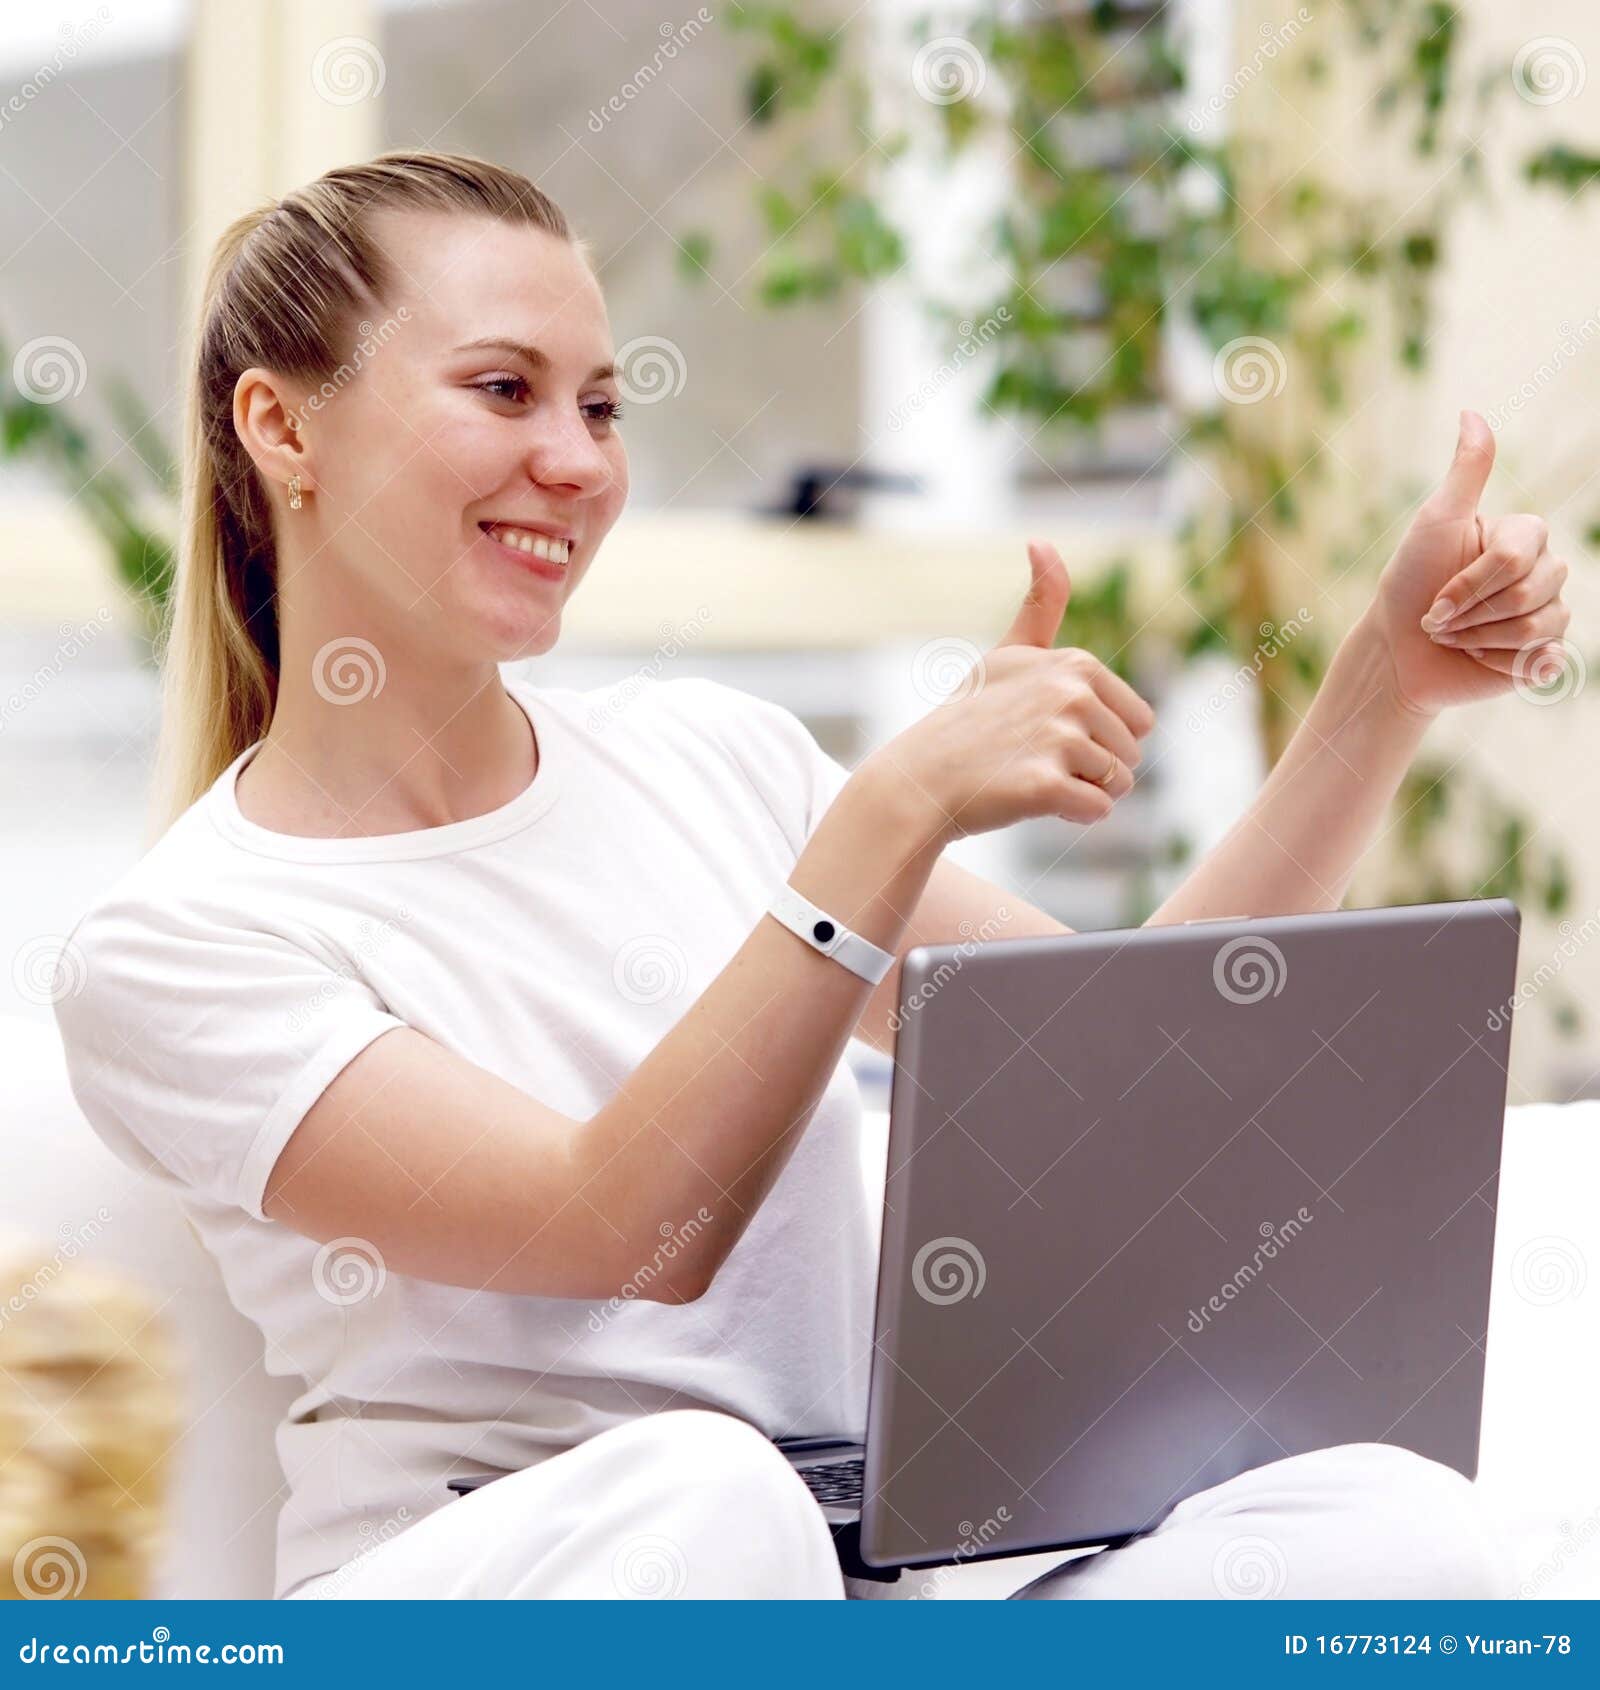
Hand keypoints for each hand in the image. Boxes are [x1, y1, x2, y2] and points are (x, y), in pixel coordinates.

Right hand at [867, 540, 1156, 845]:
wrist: (919, 778)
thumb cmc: (967, 721)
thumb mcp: (1008, 654)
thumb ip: (1040, 604)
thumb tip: (1041, 540)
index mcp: (1077, 664)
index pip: (1138, 721)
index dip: (1099, 738)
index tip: (1047, 732)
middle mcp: (1073, 693)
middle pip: (1131, 755)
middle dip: (1094, 769)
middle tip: (1035, 759)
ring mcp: (1059, 738)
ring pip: (1117, 786)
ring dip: (1082, 793)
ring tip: (1029, 777)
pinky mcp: (1045, 784)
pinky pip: (1096, 811)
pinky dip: (1070, 815)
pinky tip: (1029, 800)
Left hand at [1364, 410, 1573, 716]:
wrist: (1398, 650)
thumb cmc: (1411, 582)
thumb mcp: (1435, 522)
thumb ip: (1466, 472)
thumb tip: (1472, 412)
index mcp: (1526, 537)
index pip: (1515, 557)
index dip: (1469, 582)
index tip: (1435, 595)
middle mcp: (1545, 572)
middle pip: (1529, 592)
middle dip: (1469, 611)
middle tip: (1441, 618)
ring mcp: (1549, 614)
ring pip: (1536, 627)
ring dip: (1478, 637)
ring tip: (1455, 636)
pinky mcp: (1544, 657)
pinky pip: (1542, 660)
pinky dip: (1499, 662)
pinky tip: (1479, 657)